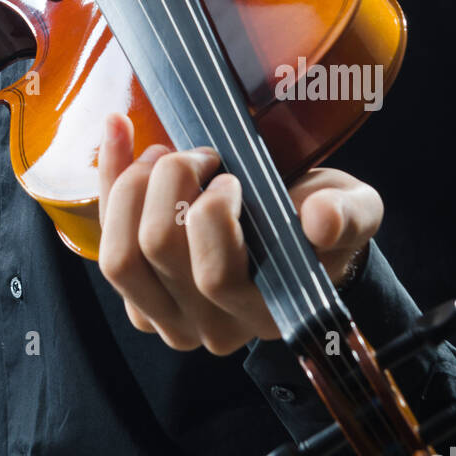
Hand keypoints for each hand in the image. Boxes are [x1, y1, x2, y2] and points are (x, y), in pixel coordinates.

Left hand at [97, 112, 382, 353]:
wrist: (293, 227)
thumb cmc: (318, 215)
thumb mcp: (353, 209)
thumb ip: (348, 214)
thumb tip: (322, 220)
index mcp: (264, 311)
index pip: (216, 275)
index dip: (212, 212)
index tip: (231, 176)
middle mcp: (209, 326)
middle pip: (158, 250)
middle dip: (171, 180)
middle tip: (200, 155)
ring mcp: (164, 315)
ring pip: (118, 256)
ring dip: (132, 186)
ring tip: (163, 154)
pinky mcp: (133, 291)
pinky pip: (102, 237)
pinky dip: (107, 177)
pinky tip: (120, 130)